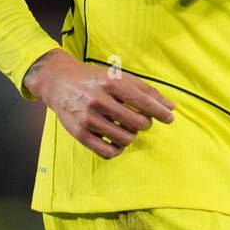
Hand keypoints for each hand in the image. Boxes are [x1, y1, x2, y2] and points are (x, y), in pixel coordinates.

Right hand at [23, 49, 175, 158]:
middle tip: (141, 119)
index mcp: (110, 83)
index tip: (170, 118)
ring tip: (127, 128)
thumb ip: (145, 90)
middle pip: (137, 122)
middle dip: (145, 123)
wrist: (59, 81)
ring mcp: (87, 118)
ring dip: (131, 135)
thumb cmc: (94, 79)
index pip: (142, 101)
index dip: (160, 112)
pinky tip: (116, 140)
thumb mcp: (118, 77)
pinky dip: (117, 149)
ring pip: (124, 139)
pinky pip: (107, 152)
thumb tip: (170, 107)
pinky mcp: (79, 133)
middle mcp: (98, 100)